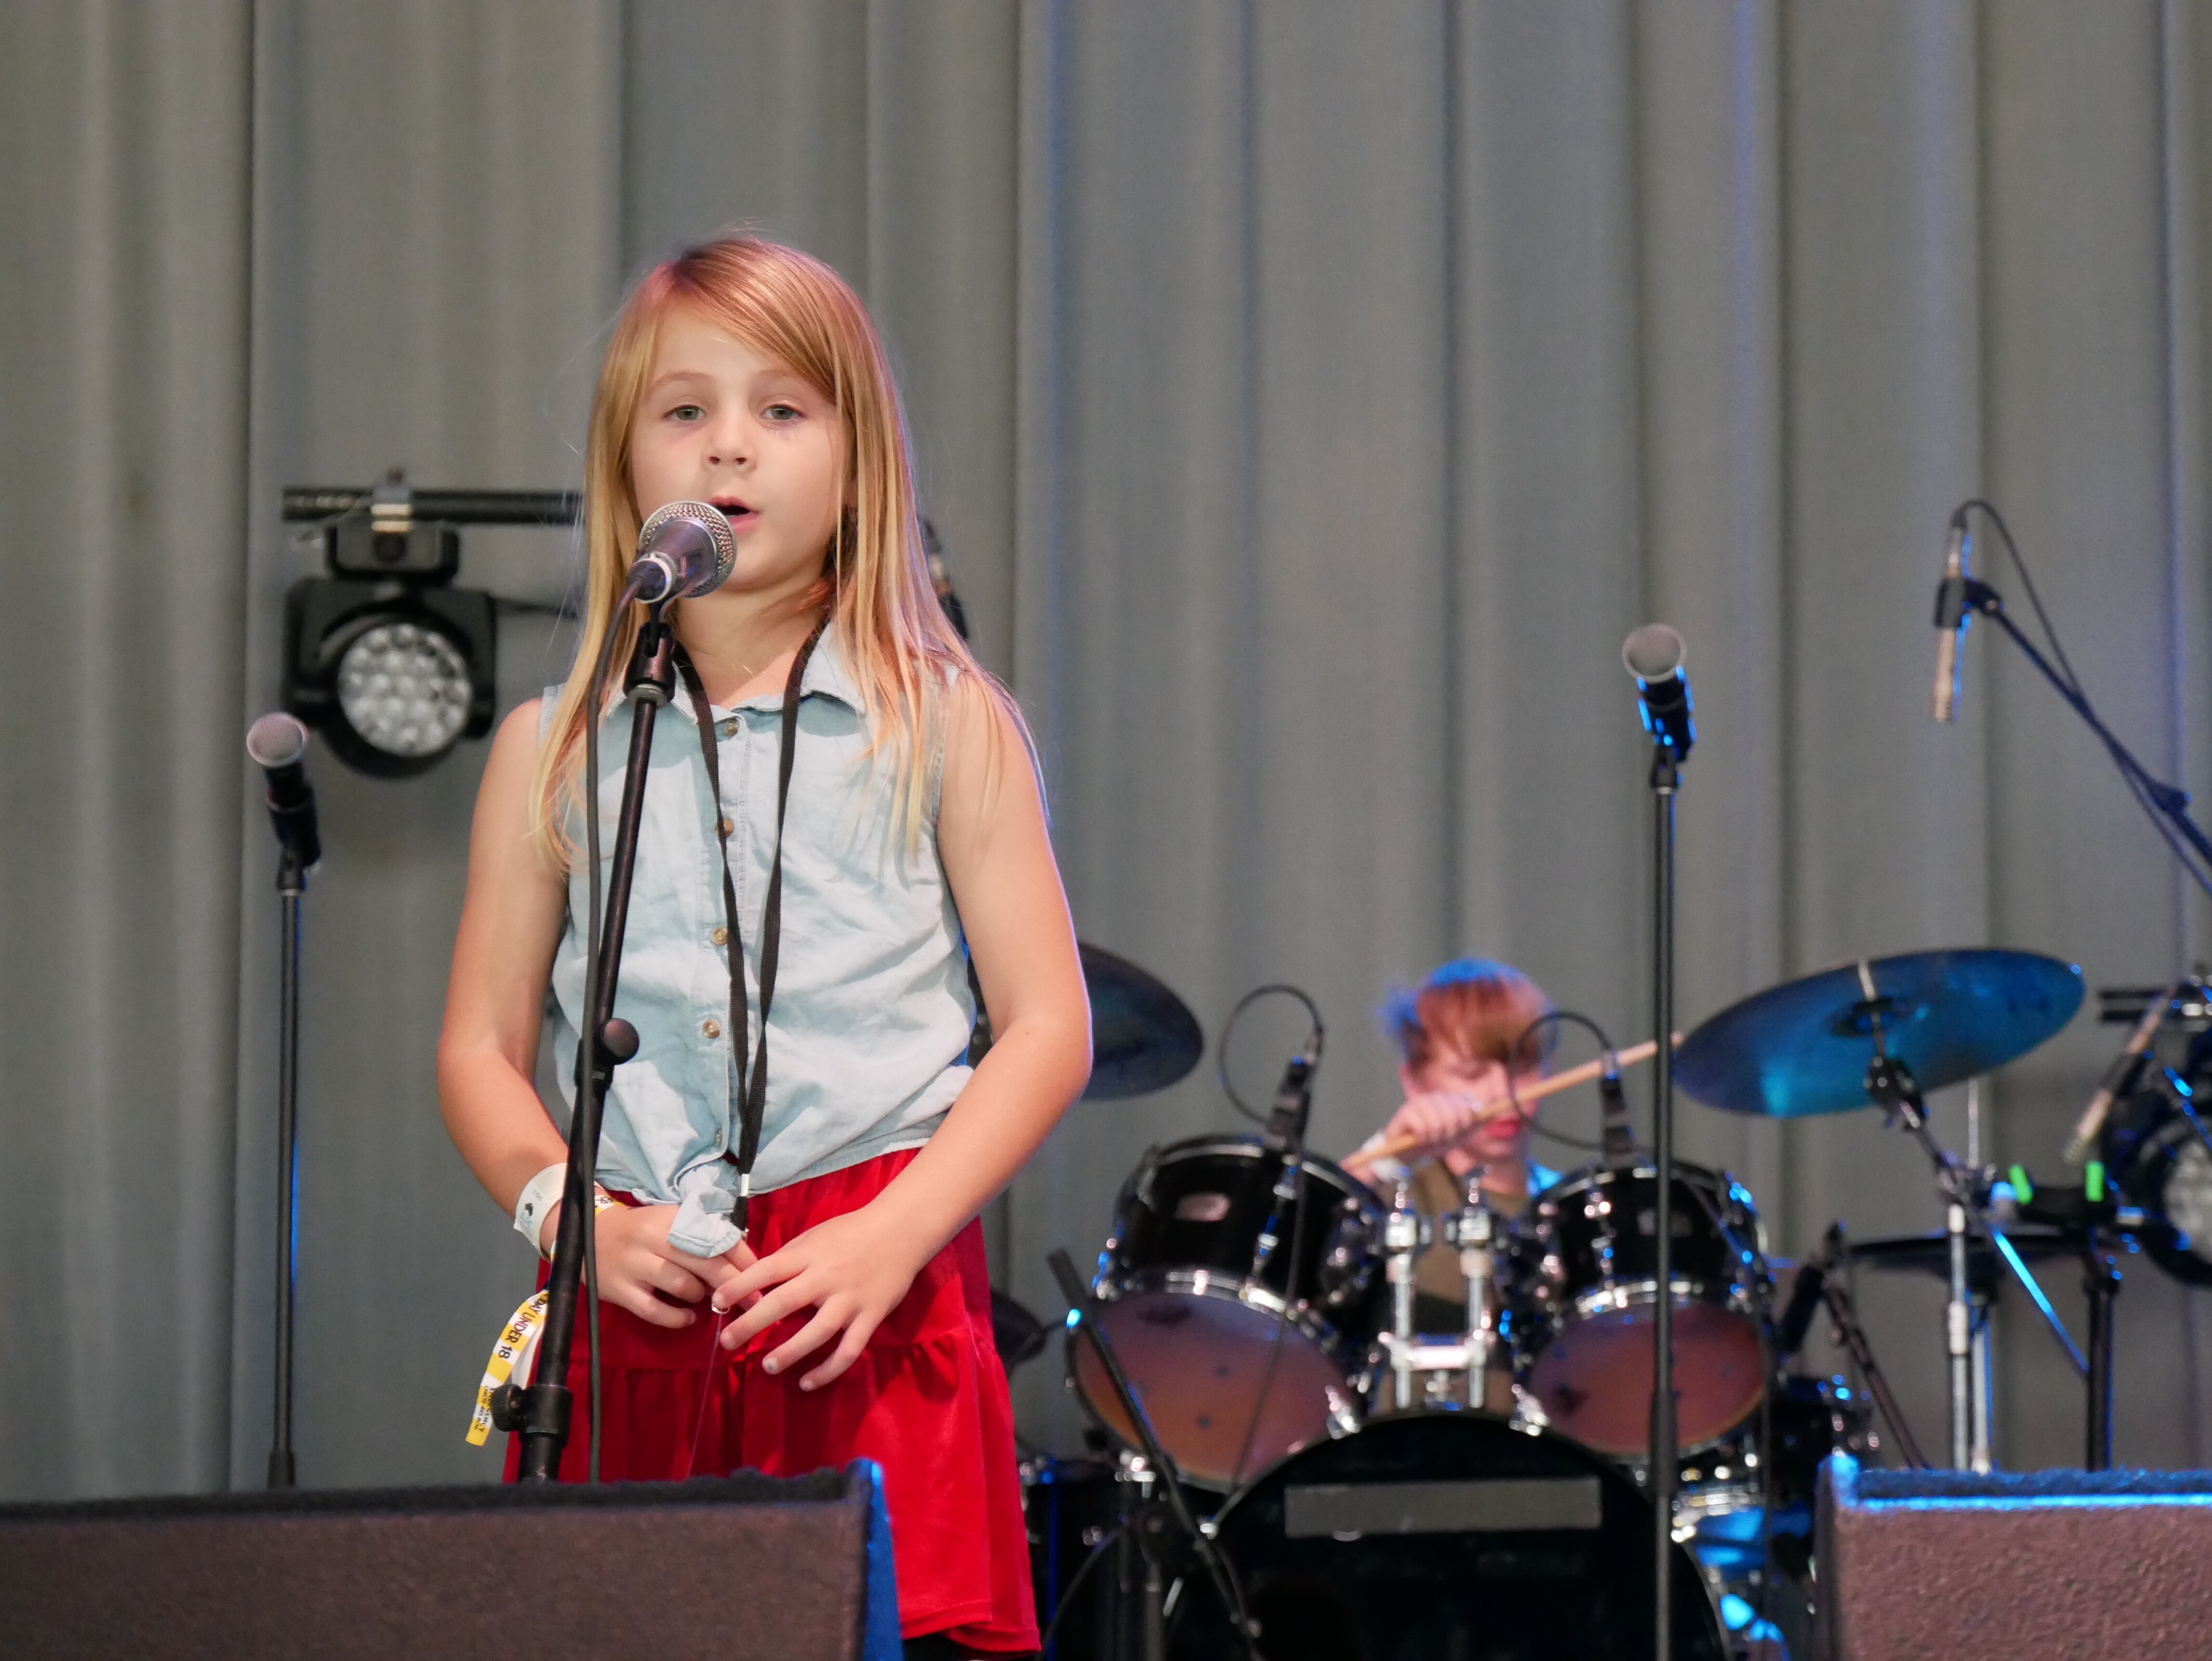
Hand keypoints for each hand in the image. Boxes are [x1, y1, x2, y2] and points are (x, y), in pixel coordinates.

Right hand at [541, 1202, 748, 1329]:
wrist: (591, 1233)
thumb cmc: (643, 1230)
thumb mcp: (673, 1221)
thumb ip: (704, 1235)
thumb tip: (746, 1259)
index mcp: (673, 1218)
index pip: (717, 1237)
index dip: (743, 1259)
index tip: (761, 1276)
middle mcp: (654, 1239)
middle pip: (705, 1263)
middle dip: (734, 1284)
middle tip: (753, 1301)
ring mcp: (635, 1265)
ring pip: (682, 1285)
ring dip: (702, 1296)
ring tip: (707, 1300)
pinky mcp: (620, 1291)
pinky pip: (655, 1311)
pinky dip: (677, 1318)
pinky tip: (688, 1318)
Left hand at [711, 1201, 932, 1389]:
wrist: (901, 1230)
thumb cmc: (851, 1232)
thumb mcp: (815, 1236)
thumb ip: (789, 1258)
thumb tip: (756, 1281)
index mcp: (809, 1254)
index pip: (767, 1270)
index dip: (739, 1287)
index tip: (716, 1303)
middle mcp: (826, 1277)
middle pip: (783, 1302)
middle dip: (751, 1324)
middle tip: (727, 1342)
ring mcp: (850, 1299)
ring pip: (817, 1332)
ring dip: (790, 1352)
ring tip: (768, 1366)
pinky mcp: (870, 1317)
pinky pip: (848, 1350)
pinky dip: (827, 1370)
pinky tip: (807, 1383)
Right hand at [1376, 1086, 1512, 1163]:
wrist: (1407, 1152)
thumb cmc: (1434, 1142)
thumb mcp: (1459, 1135)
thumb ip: (1475, 1122)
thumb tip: (1498, 1110)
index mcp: (1450, 1100)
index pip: (1467, 1111)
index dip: (1462, 1128)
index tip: (1453, 1134)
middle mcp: (1436, 1097)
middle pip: (1453, 1118)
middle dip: (1447, 1135)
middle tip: (1438, 1138)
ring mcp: (1420, 1101)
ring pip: (1437, 1123)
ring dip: (1433, 1138)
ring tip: (1427, 1139)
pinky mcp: (1406, 1110)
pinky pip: (1422, 1127)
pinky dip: (1421, 1138)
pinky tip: (1416, 1138)